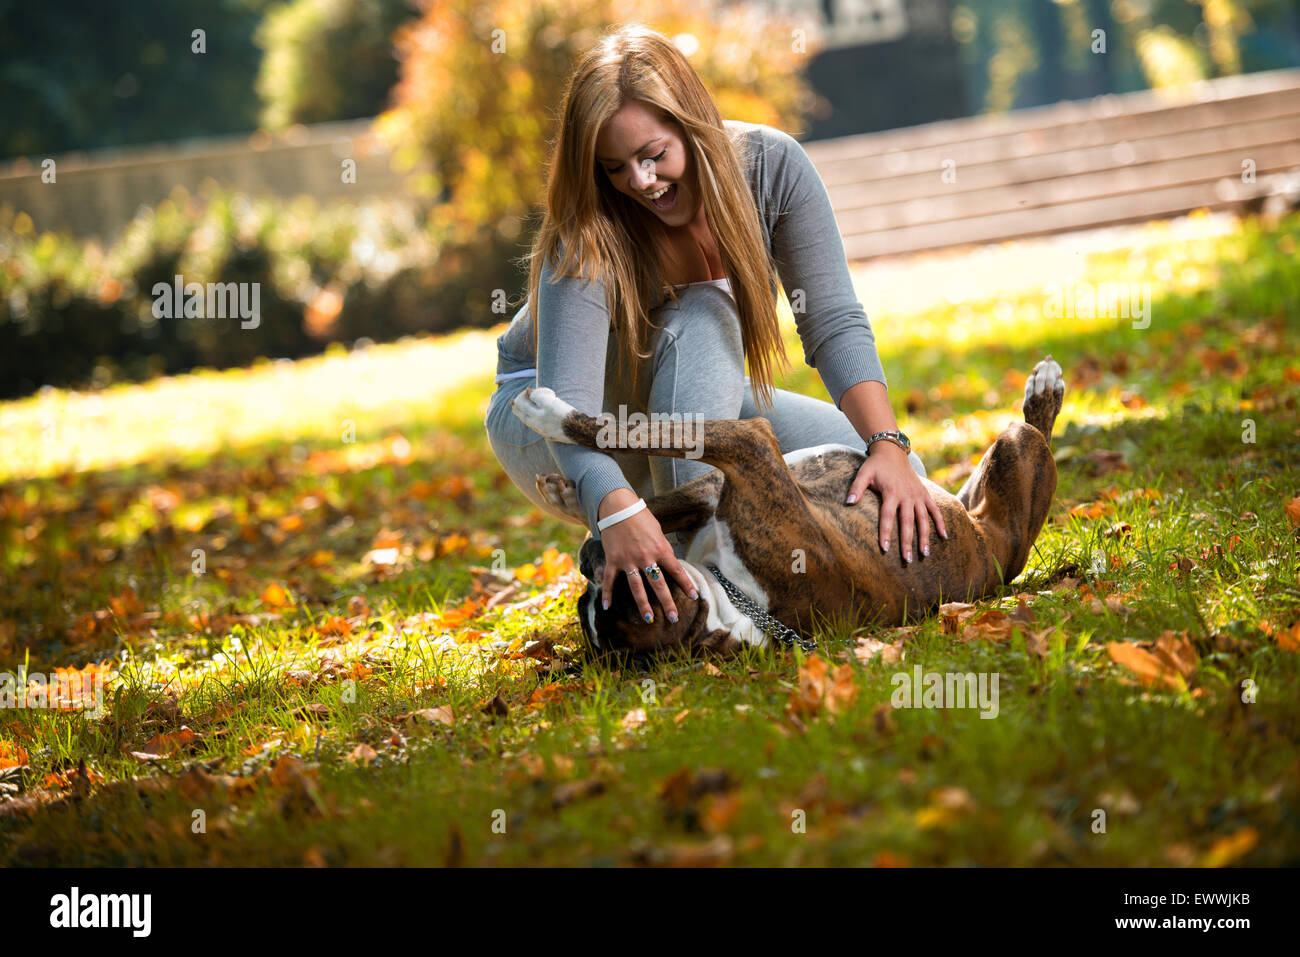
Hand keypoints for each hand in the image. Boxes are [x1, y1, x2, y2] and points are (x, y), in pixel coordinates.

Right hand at [595, 492, 698, 623]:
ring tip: (649, 619)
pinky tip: (606, 607)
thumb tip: (668, 563)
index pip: (676, 570)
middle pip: (659, 584)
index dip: (686, 584)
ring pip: (637, 587)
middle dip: (667, 602)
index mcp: (660, 548)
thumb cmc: (641, 517)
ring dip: (643, 605)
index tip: (694, 596)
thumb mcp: (658, 531)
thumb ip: (662, 548)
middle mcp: (646, 557)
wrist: (619, 507)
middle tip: (674, 618)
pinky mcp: (614, 560)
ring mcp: (628, 560)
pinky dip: (607, 594)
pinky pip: (610, 580)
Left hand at [845, 441, 947, 561]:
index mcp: (891, 492)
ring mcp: (918, 495)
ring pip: (923, 519)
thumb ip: (856, 488)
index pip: (888, 516)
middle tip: (907, 560)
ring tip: (925, 554)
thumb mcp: (863, 473)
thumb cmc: (875, 465)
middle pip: (907, 522)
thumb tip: (848, 503)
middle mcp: (907, 495)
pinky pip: (935, 510)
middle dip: (907, 542)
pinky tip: (944, 536)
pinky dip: (940, 522)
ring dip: (925, 537)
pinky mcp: (924, 493)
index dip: (886, 533)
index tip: (885, 548)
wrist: (892, 452)